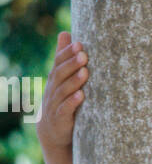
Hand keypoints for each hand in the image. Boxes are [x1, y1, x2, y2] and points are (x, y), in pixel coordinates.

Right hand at [36, 32, 88, 148]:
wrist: (53, 131)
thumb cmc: (62, 99)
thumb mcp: (62, 78)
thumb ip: (63, 57)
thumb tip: (65, 32)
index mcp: (55, 78)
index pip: (58, 62)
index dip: (67, 53)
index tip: (79, 43)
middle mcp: (53, 89)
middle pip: (60, 74)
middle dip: (72, 64)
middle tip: (84, 54)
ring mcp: (55, 104)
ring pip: (62, 91)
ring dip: (74, 81)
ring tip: (85, 72)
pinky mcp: (60, 119)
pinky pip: (65, 110)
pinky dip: (72, 102)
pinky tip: (81, 95)